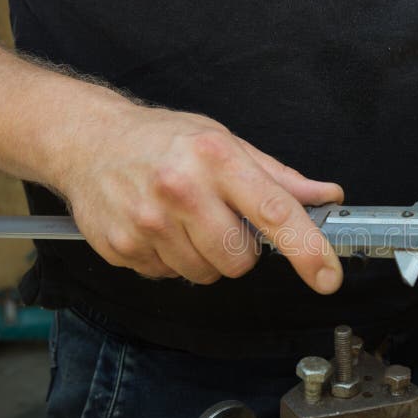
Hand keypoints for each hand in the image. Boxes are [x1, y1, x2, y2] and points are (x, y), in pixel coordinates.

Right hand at [57, 105, 343, 292]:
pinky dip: (171, 259)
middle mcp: (181, 189)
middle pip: (240, 260)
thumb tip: (327, 196)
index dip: (307, 249)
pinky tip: (158, 228)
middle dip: (239, 249)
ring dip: (204, 256)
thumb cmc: (165, 140)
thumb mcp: (226, 143)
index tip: (328, 277)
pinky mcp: (121, 247)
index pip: (274, 212)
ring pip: (206, 274)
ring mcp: (146, 222)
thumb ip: (279, 178)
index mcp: (216, 158)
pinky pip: (169, 276)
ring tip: (183, 219)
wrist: (89, 141)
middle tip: (218, 218)